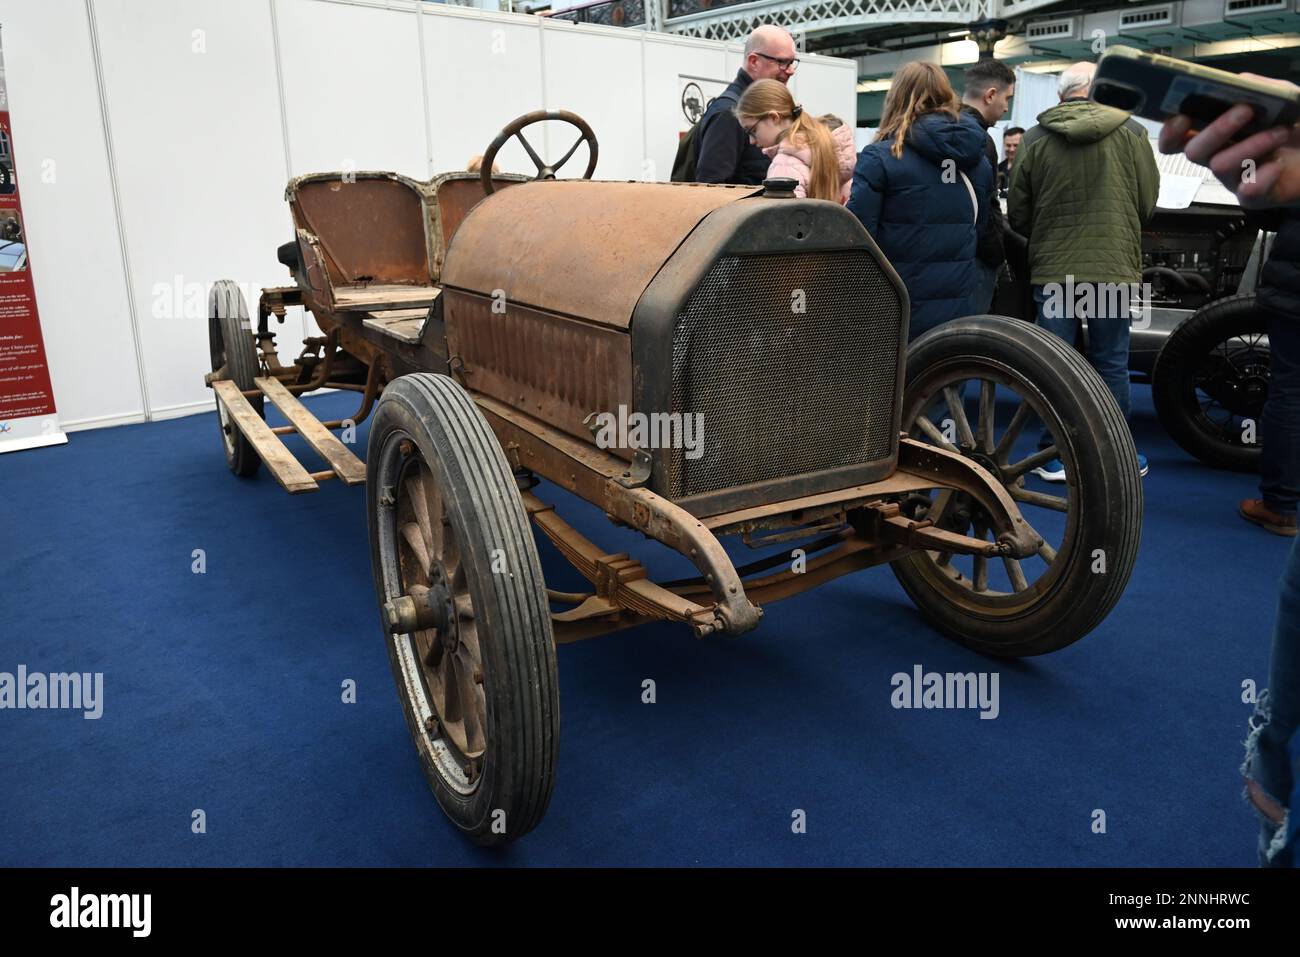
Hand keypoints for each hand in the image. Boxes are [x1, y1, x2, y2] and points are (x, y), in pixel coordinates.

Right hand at [1158, 74, 1299, 208]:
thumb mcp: (1282, 95)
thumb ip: (1257, 87)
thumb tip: (1235, 83)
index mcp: (1220, 131)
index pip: (1180, 135)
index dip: (1172, 130)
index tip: (1181, 117)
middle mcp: (1221, 154)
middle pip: (1194, 151)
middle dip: (1216, 130)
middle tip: (1245, 111)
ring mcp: (1235, 177)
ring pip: (1220, 166)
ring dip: (1252, 145)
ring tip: (1281, 131)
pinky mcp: (1254, 196)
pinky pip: (1246, 191)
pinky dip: (1263, 175)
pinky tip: (1279, 163)